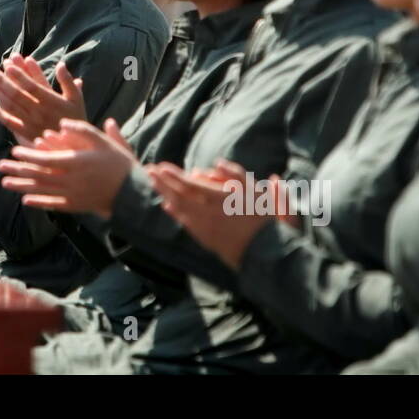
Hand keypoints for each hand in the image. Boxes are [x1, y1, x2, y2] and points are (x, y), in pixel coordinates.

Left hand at [0, 55, 85, 144]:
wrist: (72, 148)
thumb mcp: (77, 99)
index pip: (32, 85)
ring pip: (11, 106)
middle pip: (18, 94)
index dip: (19, 75)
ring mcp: (31, 123)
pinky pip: (9, 123)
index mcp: (51, 101)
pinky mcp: (25, 134)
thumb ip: (68, 82)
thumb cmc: (75, 120)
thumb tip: (60, 64)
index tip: (8, 65)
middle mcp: (39, 112)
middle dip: (3, 80)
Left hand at [0, 117, 136, 218]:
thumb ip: (81, 130)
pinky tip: (26, 201)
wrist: (132, 192)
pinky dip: (39, 203)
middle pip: (38, 175)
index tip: (14, 151)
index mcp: (75, 162)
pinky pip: (53, 205)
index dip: (28, 156)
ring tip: (5, 183)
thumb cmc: (119, 162)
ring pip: (42, 190)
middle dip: (18, 170)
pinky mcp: (76, 206)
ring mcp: (72, 195)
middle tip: (0, 166)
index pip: (45, 159)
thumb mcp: (102, 141)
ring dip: (22, 186)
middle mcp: (70, 180)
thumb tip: (61, 122)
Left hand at [146, 161, 283, 270]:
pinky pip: (187, 224)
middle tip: (149, 171)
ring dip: (165, 195)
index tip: (162, 167)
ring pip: (181, 210)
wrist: (269, 256)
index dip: (174, 176)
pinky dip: (175, 213)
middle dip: (163, 183)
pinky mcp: (208, 240)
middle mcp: (210, 215)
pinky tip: (167, 206)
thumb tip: (217, 162)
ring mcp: (207, 229)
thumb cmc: (268, 221)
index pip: (191, 186)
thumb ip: (238, 175)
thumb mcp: (259, 193)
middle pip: (180, 196)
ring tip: (154, 184)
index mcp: (223, 201)